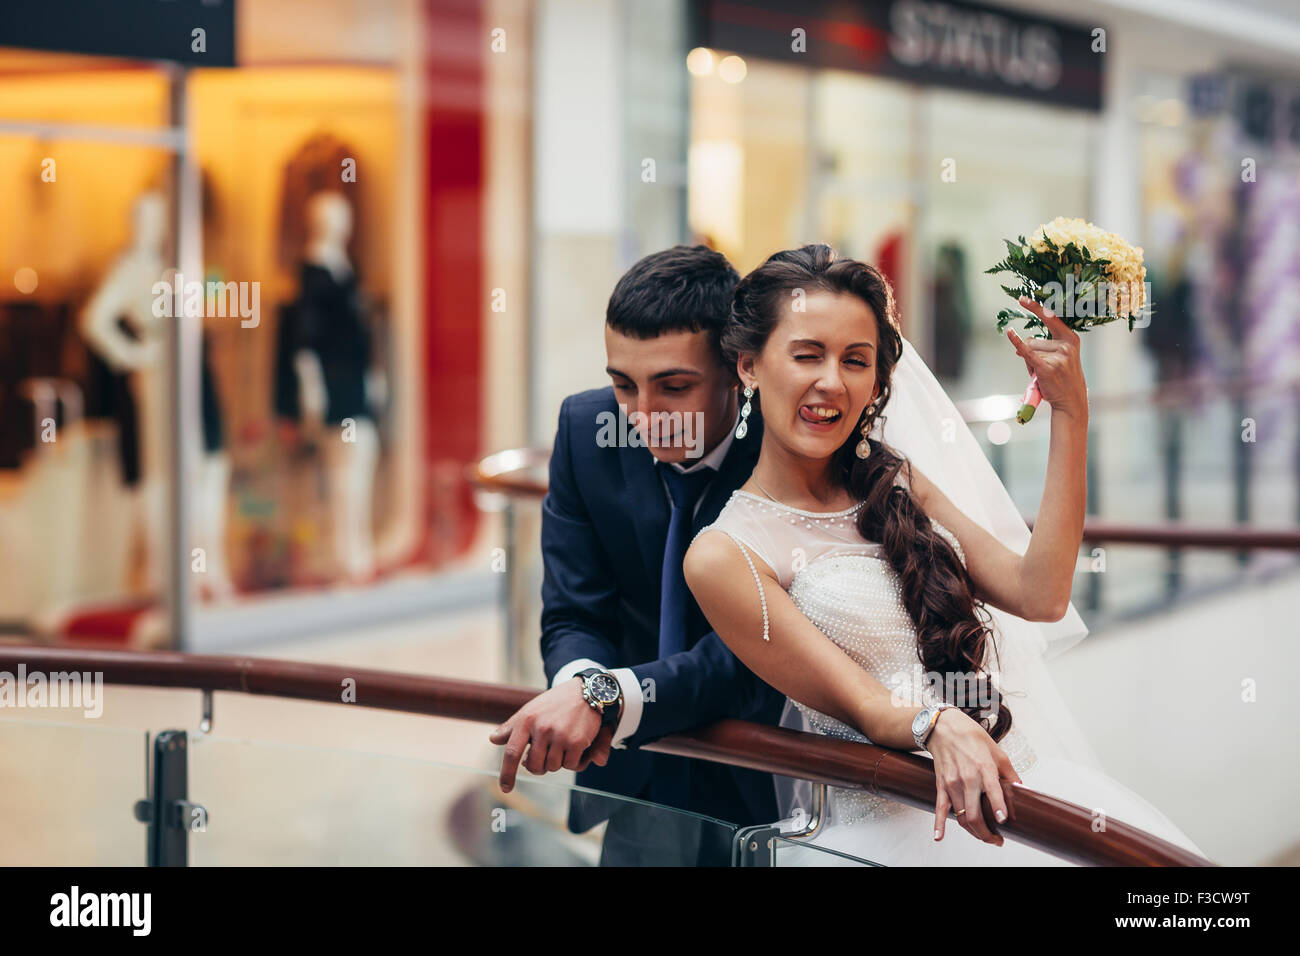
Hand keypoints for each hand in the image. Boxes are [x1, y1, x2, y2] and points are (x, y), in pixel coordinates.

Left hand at [488, 679, 603, 792]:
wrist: (586, 691)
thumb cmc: (555, 703)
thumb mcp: (531, 710)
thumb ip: (511, 727)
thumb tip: (493, 739)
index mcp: (526, 720)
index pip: (512, 752)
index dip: (507, 773)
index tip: (506, 788)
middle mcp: (541, 728)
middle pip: (534, 766)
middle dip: (539, 766)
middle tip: (546, 754)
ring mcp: (560, 735)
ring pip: (553, 767)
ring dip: (558, 761)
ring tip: (563, 744)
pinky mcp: (577, 741)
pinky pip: (571, 766)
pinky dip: (574, 761)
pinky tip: (576, 747)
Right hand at [926, 708, 1021, 845]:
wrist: (944, 728)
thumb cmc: (972, 737)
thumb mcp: (997, 751)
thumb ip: (1010, 773)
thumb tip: (1022, 789)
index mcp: (984, 768)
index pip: (992, 791)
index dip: (997, 807)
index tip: (1002, 820)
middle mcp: (967, 778)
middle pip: (974, 814)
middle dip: (986, 834)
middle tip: (997, 840)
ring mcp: (952, 783)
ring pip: (961, 816)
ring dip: (973, 832)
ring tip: (984, 837)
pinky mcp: (941, 785)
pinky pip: (939, 808)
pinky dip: (939, 824)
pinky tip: (939, 837)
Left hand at [1006, 296, 1087, 421]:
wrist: (1071, 399)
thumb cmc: (1063, 376)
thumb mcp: (1060, 356)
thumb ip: (1043, 345)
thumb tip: (1020, 342)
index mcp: (1071, 338)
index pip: (1050, 318)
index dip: (1035, 308)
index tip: (1022, 298)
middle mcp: (1066, 345)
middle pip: (1033, 340)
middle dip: (1031, 353)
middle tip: (1044, 368)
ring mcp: (1058, 356)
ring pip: (1029, 350)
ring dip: (1029, 363)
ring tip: (1043, 374)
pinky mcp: (1047, 368)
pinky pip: (1027, 352)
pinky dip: (1016, 343)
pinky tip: (1009, 332)